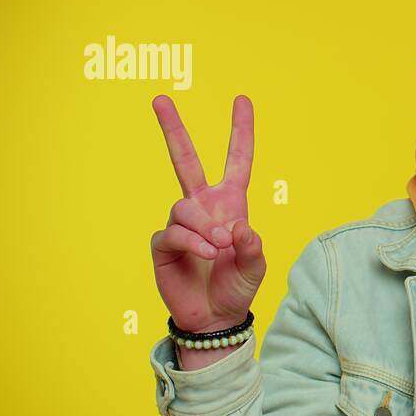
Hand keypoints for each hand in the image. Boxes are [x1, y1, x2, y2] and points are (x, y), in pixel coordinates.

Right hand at [150, 94, 266, 334]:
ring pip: (184, 207)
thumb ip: (252, 246)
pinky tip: (205, 255)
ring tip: (217, 249)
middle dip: (172, 129)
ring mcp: (181, 224)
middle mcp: (203, 207)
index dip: (241, 131)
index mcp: (231, 204)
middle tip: (159, 99)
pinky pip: (173, 232)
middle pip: (185, 160)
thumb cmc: (237, 287)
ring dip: (203, 227)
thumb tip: (236, 227)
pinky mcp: (163, 244)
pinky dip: (192, 243)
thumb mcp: (256, 266)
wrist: (216, 316)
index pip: (237, 160)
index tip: (242, 100)